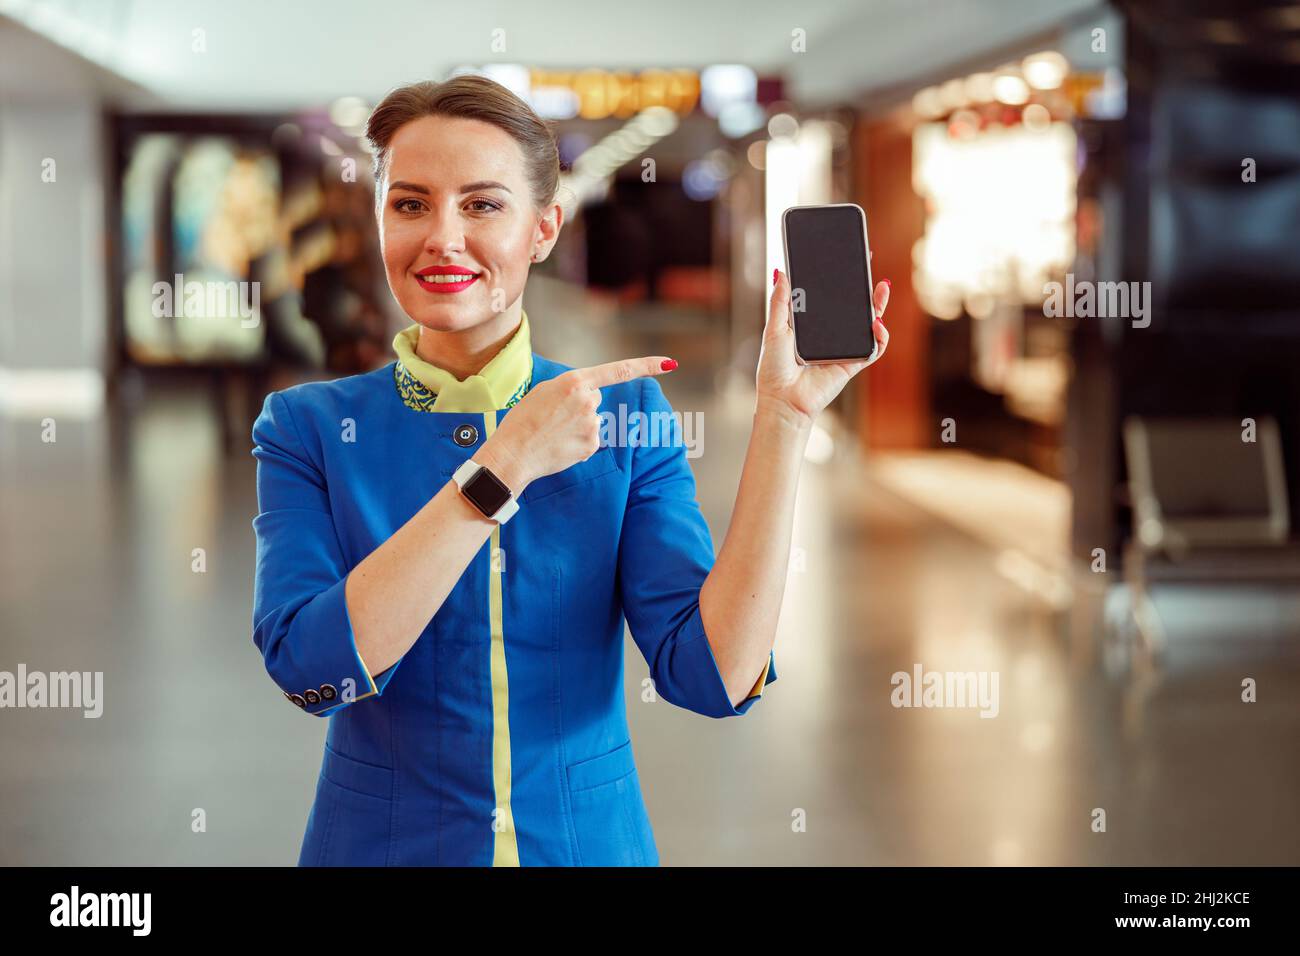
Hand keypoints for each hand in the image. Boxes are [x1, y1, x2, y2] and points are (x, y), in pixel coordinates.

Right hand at [475, 356, 677, 493]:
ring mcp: (592, 424)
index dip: (648, 366)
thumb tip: (591, 394)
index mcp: (575, 381)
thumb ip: (571, 388)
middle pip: (597, 399)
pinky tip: (559, 446)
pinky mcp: (592, 445)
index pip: (620, 370)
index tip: (670, 363)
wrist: (513, 453)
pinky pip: (591, 440)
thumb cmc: (523, 420)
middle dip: (581, 406)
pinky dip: (578, 443)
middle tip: (554, 417)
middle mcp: (588, 400)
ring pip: (594, 420)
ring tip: (553, 432)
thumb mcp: (544, 391)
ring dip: (578, 426)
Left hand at [755, 268, 890, 425]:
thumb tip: (782, 273)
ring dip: (878, 308)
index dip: (840, 283)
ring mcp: (843, 350)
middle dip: (864, 291)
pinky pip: (873, 348)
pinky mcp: (852, 364)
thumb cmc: (774, 370)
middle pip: (852, 310)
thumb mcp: (774, 329)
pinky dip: (879, 336)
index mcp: (812, 328)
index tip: (847, 263)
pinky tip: (876, 323)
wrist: (782, 400)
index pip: (830, 301)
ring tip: (881, 290)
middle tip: (868, 269)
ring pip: (867, 325)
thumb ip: (780, 302)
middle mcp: (830, 337)